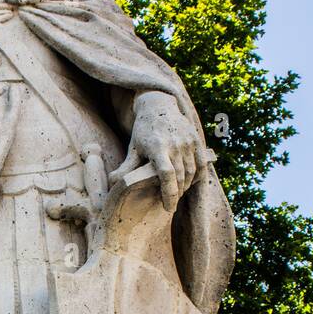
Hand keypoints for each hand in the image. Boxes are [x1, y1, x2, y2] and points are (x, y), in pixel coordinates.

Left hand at [109, 91, 205, 210]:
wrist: (159, 106)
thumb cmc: (143, 131)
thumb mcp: (133, 148)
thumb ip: (126, 167)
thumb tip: (113, 183)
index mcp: (157, 147)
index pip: (166, 174)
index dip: (168, 193)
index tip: (168, 207)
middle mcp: (175, 144)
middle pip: (180, 176)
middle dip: (176, 193)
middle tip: (171, 202)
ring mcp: (187, 141)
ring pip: (191, 172)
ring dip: (185, 186)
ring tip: (177, 192)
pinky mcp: (196, 139)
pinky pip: (200, 164)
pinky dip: (196, 176)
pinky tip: (188, 183)